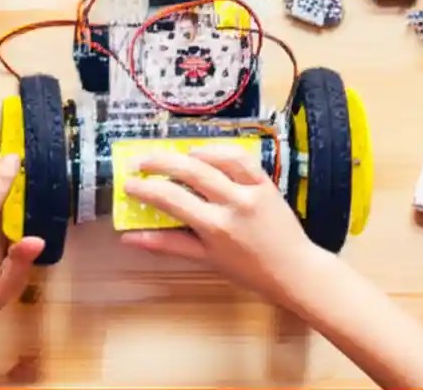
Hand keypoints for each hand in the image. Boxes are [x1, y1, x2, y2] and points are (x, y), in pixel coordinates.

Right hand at [120, 143, 329, 303]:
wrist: (293, 269)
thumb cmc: (248, 270)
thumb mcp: (205, 259)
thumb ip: (167, 244)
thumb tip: (129, 239)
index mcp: (216, 227)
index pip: (172, 199)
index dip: (145, 189)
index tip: (128, 184)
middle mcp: (234, 204)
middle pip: (190, 172)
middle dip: (159, 163)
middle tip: (140, 162)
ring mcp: (252, 189)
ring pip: (216, 159)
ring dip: (190, 153)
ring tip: (172, 156)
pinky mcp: (266, 181)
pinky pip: (240, 158)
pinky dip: (219, 150)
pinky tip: (203, 153)